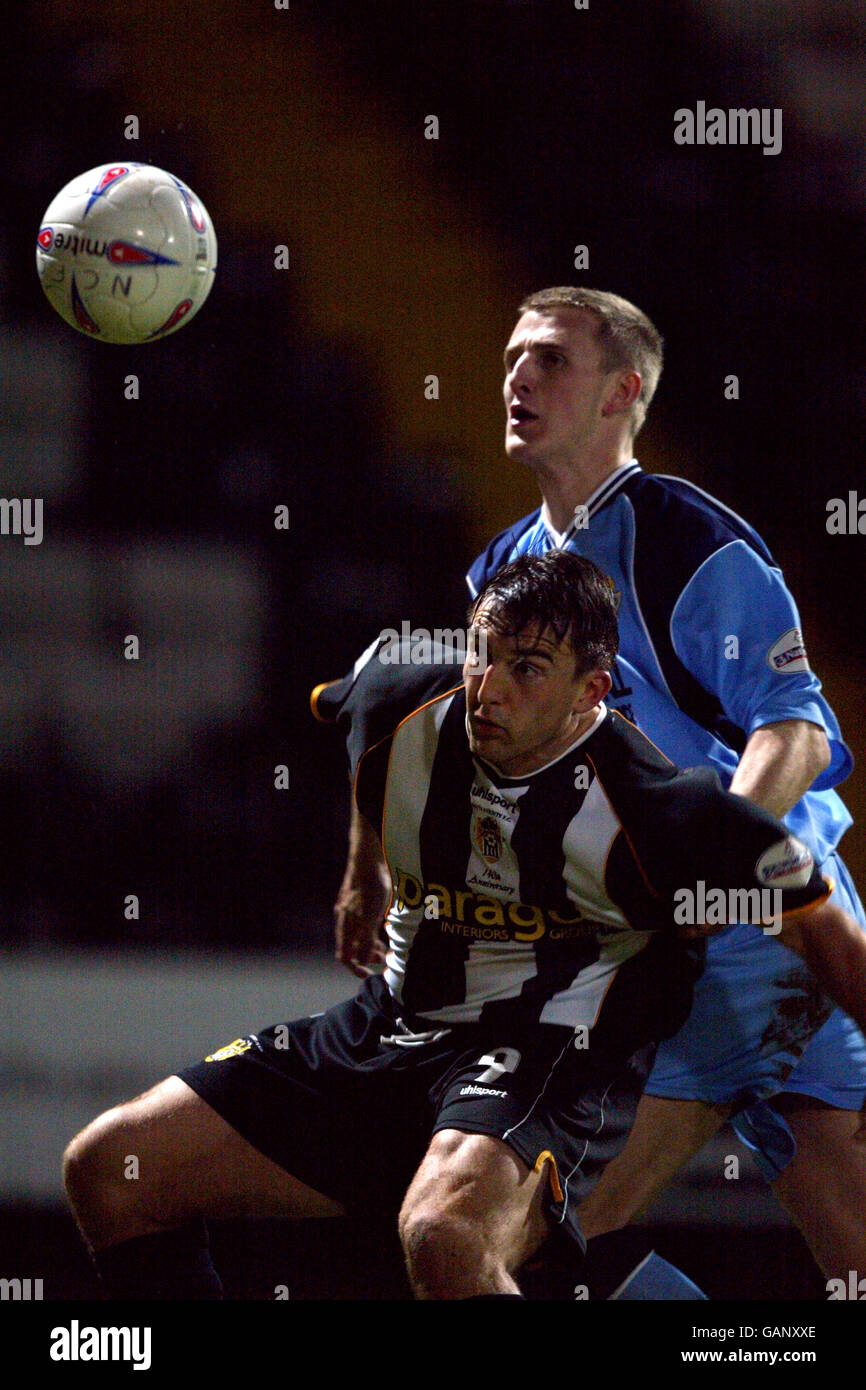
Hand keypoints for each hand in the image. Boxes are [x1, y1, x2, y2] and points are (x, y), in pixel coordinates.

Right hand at [333, 863, 390, 978]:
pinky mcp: (357, 903)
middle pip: (351, 948)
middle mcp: (344, 920)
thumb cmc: (370, 885)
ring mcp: (350, 911)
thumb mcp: (371, 914)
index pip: (344, 955)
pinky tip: (382, 930)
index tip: (367, 974)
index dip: (354, 967)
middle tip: (383, 959)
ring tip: (385, 949)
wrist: (367, 859)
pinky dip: (370, 933)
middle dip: (366, 957)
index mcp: (345, 925)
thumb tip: (361, 960)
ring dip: (369, 946)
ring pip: (357, 936)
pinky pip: (361, 925)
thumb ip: (366, 938)